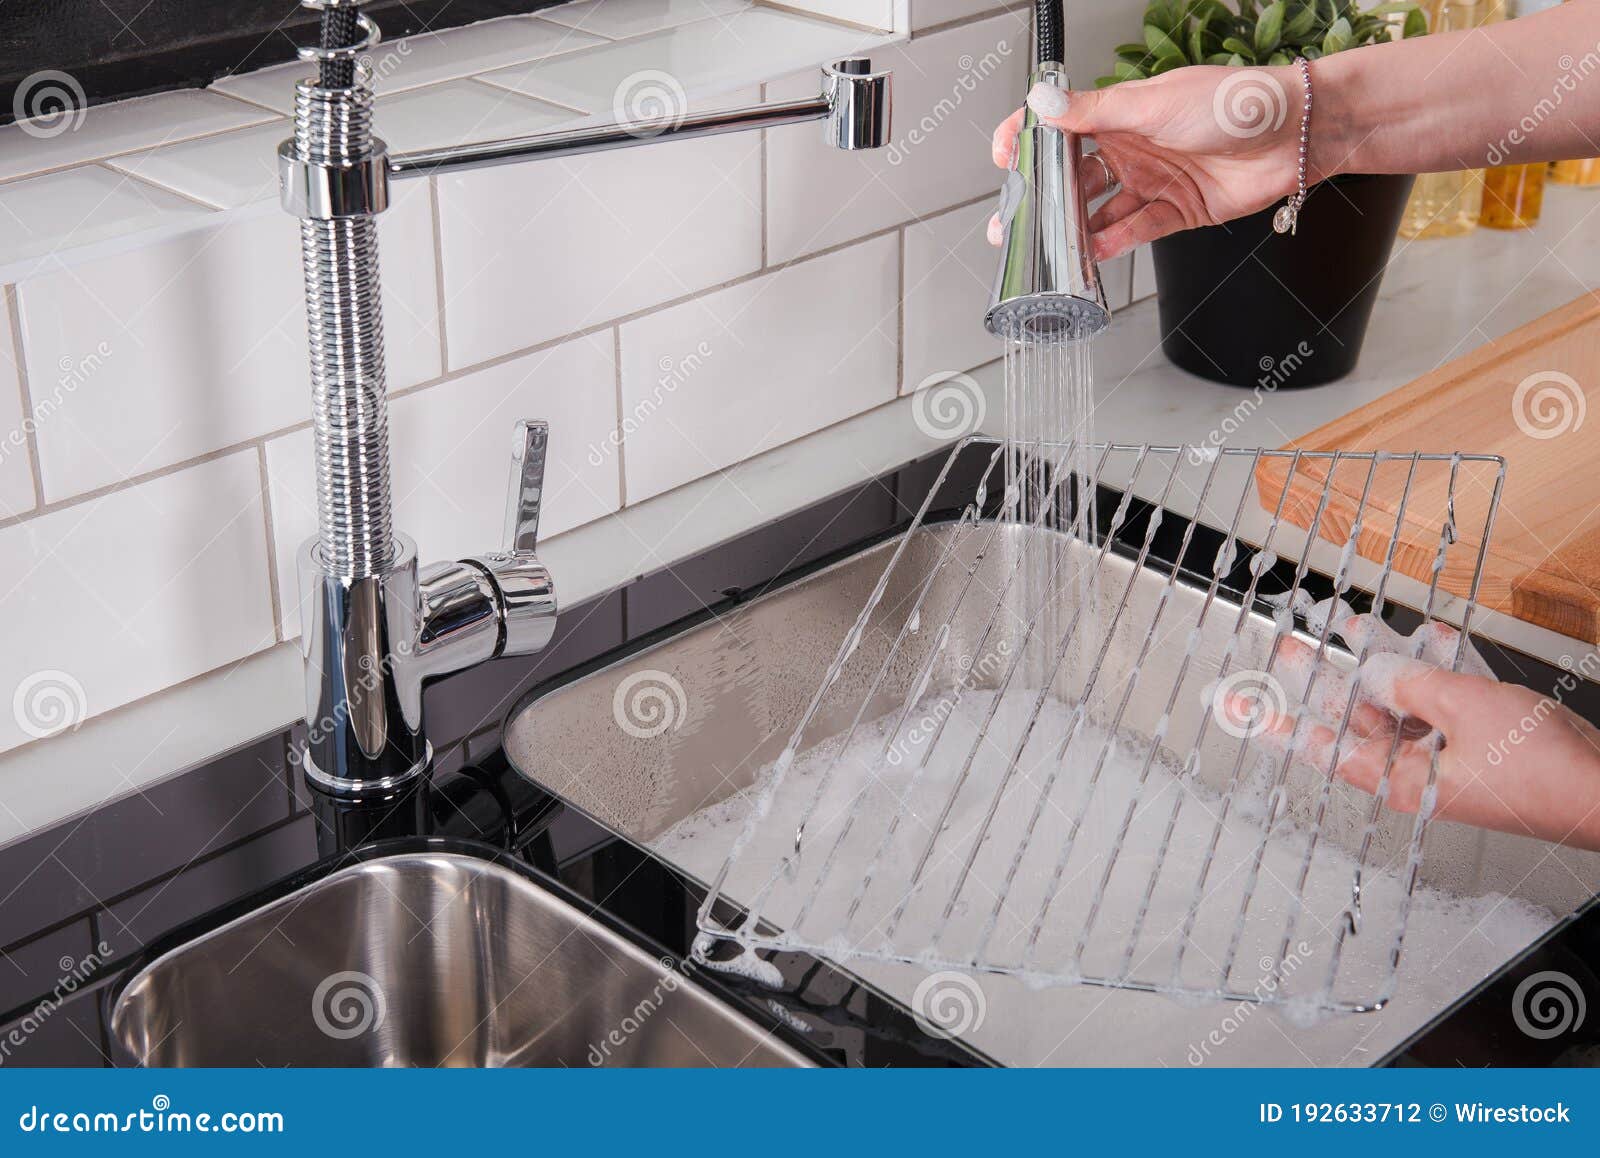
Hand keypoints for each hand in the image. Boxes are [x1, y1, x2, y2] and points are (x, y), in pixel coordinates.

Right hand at [990, 69, 1307, 261]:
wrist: (1297, 133)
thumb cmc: (1238, 101)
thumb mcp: (1154, 102)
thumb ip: (1094, 111)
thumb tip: (1042, 103)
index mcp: (1122, 112)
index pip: (1061, 124)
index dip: (1028, 138)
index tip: (1004, 158)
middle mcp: (1133, 146)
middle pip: (1073, 175)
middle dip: (1042, 197)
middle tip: (1014, 217)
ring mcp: (1153, 180)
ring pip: (1099, 210)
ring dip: (1073, 229)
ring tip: (1047, 247)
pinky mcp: (1176, 211)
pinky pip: (1134, 231)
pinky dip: (1112, 243)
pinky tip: (1092, 253)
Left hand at [1225, 605, 1599, 852]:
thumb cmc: (1546, 772)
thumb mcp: (1464, 708)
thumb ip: (1410, 683)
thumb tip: (1374, 671)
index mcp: (1401, 779)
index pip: (1319, 747)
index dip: (1273, 723)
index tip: (1232, 707)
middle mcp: (1417, 771)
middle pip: (1355, 717)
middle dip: (1323, 676)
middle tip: (1288, 645)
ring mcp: (1449, 756)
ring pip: (1399, 702)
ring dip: (1380, 661)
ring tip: (1348, 625)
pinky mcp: (1481, 741)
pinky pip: (1442, 701)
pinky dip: (1433, 669)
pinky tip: (1426, 635)